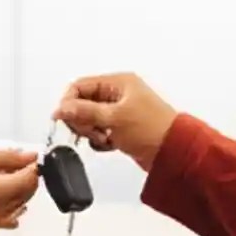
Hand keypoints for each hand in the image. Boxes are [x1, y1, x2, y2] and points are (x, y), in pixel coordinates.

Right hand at [0, 149, 39, 228]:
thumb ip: (4, 158)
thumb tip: (30, 156)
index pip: (28, 181)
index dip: (32, 167)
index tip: (27, 157)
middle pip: (28, 192)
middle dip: (23, 175)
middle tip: (2, 164)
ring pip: (23, 201)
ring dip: (17, 187)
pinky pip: (14, 214)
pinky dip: (13, 201)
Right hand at [53, 73, 177, 171]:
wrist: (174, 152)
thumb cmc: (153, 128)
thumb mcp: (114, 117)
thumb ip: (84, 112)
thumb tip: (61, 109)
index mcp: (118, 83)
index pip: (81, 86)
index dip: (68, 102)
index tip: (63, 118)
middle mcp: (118, 95)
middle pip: (82, 103)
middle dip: (81, 119)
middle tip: (90, 130)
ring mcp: (119, 112)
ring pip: (89, 119)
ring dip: (91, 131)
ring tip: (103, 138)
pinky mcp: (121, 129)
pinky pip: (99, 132)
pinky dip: (100, 140)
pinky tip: (109, 144)